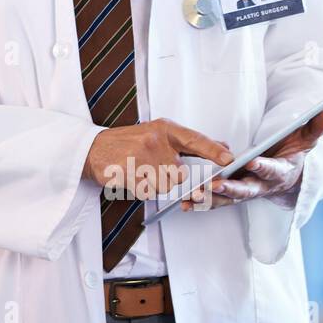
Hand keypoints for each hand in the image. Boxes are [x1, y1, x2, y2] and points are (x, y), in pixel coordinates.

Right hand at [84, 118, 234, 200]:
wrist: (92, 149)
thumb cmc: (129, 142)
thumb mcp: (159, 133)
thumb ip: (191, 143)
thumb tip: (224, 145)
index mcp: (164, 129)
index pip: (194, 140)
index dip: (213, 150)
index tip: (230, 159)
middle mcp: (154, 141)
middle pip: (179, 175)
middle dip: (169, 178)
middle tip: (153, 168)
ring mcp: (139, 156)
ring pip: (163, 187)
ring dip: (154, 185)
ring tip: (140, 172)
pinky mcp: (127, 173)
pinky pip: (146, 192)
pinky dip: (140, 190)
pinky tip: (131, 178)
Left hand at [179, 109, 322, 211]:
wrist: (290, 177)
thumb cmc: (294, 153)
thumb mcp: (307, 139)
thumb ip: (315, 127)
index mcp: (280, 172)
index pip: (272, 170)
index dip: (263, 166)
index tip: (252, 161)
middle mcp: (262, 185)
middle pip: (247, 190)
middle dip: (232, 188)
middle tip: (215, 184)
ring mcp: (247, 191)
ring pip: (229, 199)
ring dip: (211, 199)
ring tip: (193, 197)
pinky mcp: (234, 194)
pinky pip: (217, 201)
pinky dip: (202, 203)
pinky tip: (184, 204)